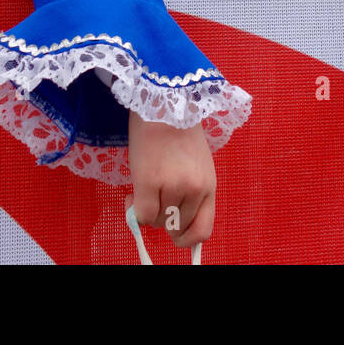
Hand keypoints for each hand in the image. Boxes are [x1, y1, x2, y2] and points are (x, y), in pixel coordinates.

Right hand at [127, 110, 215, 249]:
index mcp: (209, 185)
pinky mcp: (149, 182)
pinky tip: (134, 192)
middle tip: (155, 199)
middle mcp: (194, 189)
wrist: (162, 104)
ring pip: (157, 221)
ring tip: (147, 185)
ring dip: (148, 209)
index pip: (203, 230)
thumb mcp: (195, 165)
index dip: (187, 240)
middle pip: (176, 227)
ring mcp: (173, 186)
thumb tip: (173, 224)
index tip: (176, 236)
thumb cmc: (177, 132)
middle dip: (163, 218)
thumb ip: (191, 192)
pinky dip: (135, 210)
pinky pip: (141, 216)